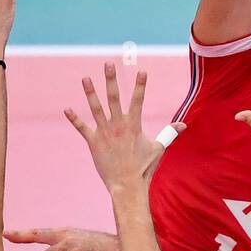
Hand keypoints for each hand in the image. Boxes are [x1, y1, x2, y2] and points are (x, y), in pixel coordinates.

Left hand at [4, 226, 119, 250]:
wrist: (115, 248)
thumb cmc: (96, 248)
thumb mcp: (76, 244)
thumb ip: (62, 249)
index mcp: (62, 233)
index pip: (38, 232)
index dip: (23, 233)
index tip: (7, 233)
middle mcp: (64, 236)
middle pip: (38, 235)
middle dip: (22, 236)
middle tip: (6, 235)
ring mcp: (70, 245)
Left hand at [64, 63, 181, 194]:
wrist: (127, 185)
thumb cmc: (144, 168)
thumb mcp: (158, 148)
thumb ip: (168, 134)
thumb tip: (183, 125)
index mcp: (134, 125)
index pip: (138, 100)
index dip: (140, 85)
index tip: (142, 71)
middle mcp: (118, 125)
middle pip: (114, 97)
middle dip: (111, 80)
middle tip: (108, 64)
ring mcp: (105, 133)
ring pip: (96, 108)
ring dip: (90, 93)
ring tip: (85, 78)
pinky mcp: (94, 142)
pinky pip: (82, 128)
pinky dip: (74, 119)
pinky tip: (67, 109)